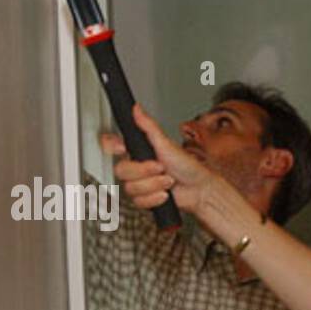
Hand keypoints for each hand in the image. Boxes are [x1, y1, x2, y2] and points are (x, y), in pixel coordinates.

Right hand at [99, 104, 219, 217]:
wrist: (199, 190)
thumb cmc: (187, 166)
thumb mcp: (166, 143)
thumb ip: (148, 126)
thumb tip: (136, 108)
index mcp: (138, 151)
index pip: (111, 145)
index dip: (111, 146)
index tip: (121, 148)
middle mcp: (136, 167)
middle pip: (121, 170)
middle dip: (144, 171)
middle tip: (160, 167)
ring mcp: (139, 184)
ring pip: (131, 188)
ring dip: (154, 185)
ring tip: (168, 181)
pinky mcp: (145, 199)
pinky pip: (139, 201)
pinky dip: (155, 198)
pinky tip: (165, 194)